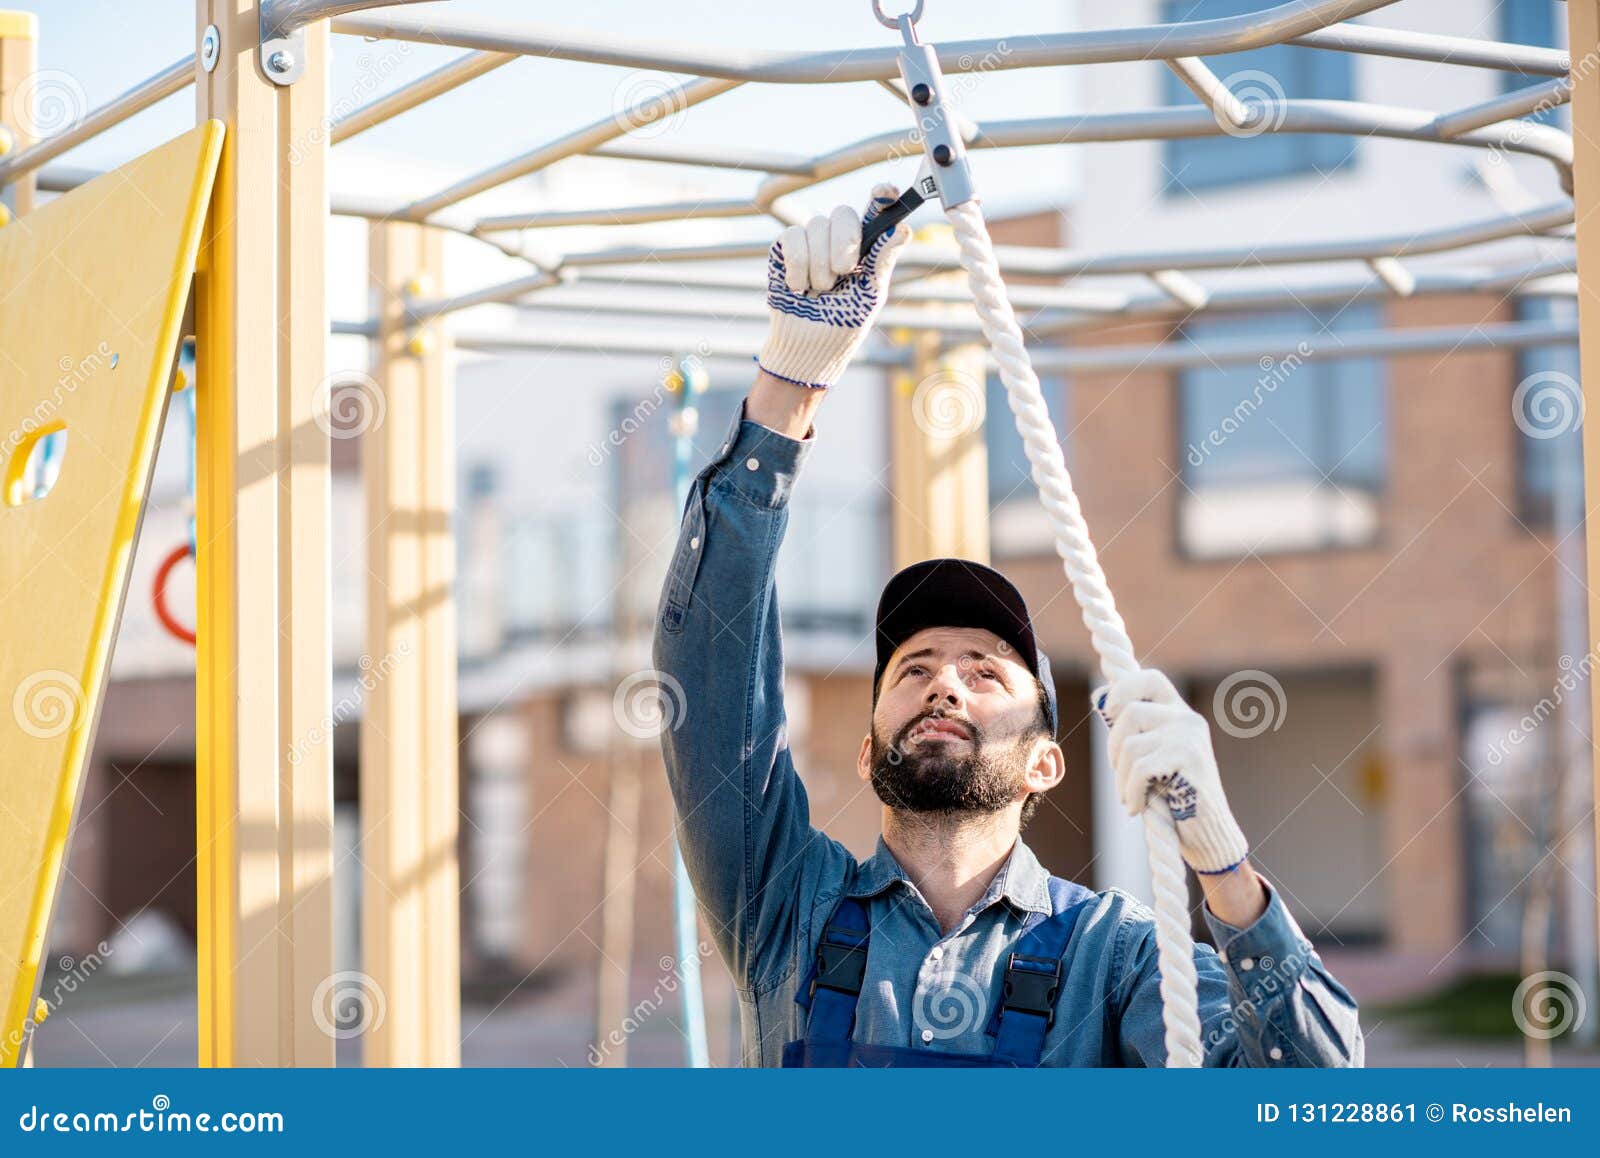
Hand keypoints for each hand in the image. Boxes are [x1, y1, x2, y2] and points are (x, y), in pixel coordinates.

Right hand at [755, 185, 910, 389]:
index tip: (887, 192)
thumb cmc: (844, 322)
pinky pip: (792, 238)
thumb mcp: (870, 294)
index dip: (882, 195)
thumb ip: (883, 260)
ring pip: (815, 227)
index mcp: (865, 245)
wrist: (809, 345)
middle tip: (843, 274)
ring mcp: (811, 239)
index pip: (875, 210)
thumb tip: (902, 229)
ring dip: (820, 268)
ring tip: (819, 291)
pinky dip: (798, 268)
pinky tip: (798, 287)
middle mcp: (838, 236)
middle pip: (842, 213)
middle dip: (844, 246)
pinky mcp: (785, 247)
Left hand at [1092, 669, 1248, 873]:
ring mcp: (1190, 738)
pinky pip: (1140, 768)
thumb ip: (1136, 729)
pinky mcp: (1189, 760)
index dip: (1122, 689)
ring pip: (1130, 744)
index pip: (1150, 679)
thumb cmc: (1175, 796)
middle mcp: (1188, 719)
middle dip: (1113, 746)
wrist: (1208, 833)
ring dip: (1120, 777)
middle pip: (1130, 711)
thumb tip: (1100, 698)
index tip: (1107, 710)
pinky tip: (1136, 807)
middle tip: (1116, 771)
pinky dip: (1131, 792)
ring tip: (1128, 796)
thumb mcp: (1154, 754)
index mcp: (1180, 713)